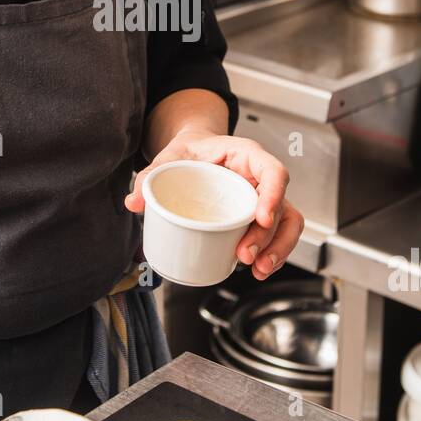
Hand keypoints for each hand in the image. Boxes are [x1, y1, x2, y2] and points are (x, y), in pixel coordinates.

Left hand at [125, 129, 303, 279]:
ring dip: (278, 249)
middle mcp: (261, 177)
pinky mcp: (259, 216)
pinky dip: (272, 254)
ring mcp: (263, 198)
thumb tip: (133, 202)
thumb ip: (151, 176)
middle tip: (245, 254)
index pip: (273, 171)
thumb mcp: (169, 157)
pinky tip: (258, 270)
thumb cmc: (190, 151)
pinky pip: (277, 235)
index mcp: (246, 155)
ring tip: (258, 269)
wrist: (196, 150)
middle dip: (269, 236)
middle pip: (282, 206)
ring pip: (288, 223)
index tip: (261, 218)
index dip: (273, 195)